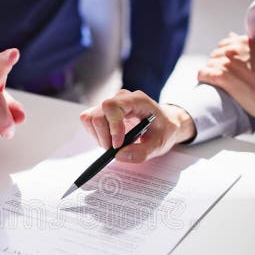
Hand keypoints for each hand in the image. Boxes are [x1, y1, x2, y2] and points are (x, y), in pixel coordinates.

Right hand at [79, 90, 195, 162]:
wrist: (165, 123)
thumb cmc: (163, 130)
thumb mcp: (159, 145)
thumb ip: (141, 153)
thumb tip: (118, 156)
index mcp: (137, 101)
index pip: (112, 107)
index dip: (112, 127)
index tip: (118, 145)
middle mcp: (121, 98)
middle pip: (98, 114)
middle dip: (104, 137)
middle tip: (115, 149)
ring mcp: (111, 104)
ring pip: (90, 118)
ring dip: (98, 136)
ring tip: (112, 144)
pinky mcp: (104, 111)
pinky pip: (89, 120)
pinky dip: (95, 134)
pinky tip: (109, 139)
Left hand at [198, 33, 254, 122]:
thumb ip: (245, 46)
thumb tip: (230, 35)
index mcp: (245, 42)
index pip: (223, 44)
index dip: (224, 58)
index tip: (228, 69)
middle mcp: (235, 49)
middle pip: (214, 55)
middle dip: (216, 66)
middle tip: (224, 79)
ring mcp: (228, 62)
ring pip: (208, 65)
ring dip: (211, 74)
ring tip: (220, 84)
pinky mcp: (222, 76)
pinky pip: (203, 73)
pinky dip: (204, 79)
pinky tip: (209, 85)